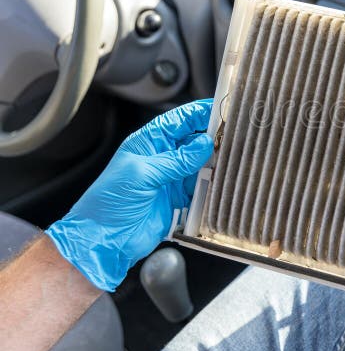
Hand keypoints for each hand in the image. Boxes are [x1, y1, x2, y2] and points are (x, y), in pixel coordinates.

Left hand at [46, 99, 213, 291]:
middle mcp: (161, 157)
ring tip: (232, 157)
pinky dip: (211, 184)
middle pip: (193, 140)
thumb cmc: (109, 203)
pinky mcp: (177, 198)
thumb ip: (176, 159)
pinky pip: (200, 186)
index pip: (178, 120)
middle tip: (234, 136)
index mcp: (148, 143)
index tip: (221, 109)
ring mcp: (170, 178)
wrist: (104, 241)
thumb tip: (205, 144)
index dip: (199, 113)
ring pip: (200, 163)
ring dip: (215, 161)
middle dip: (212, 137)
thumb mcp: (142, 174)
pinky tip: (221, 180)